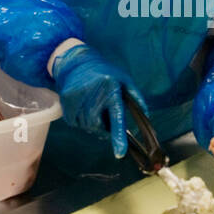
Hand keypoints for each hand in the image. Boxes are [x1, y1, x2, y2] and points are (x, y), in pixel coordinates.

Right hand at [52, 44, 146, 158]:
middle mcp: (93, 94)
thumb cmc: (104, 72)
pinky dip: (80, 120)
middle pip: (98, 126)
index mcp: (111, 89)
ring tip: (93, 106)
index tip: (120, 152)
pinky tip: (82, 106)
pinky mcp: (66, 102)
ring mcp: (77, 98)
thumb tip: (146, 116)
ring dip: (91, 123)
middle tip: (104, 113)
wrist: (76, 61)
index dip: (118, 137)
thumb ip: (136, 97)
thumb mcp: (124, 79)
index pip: (116, 117)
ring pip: (86, 126)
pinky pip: (75, 123)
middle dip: (103, 126)